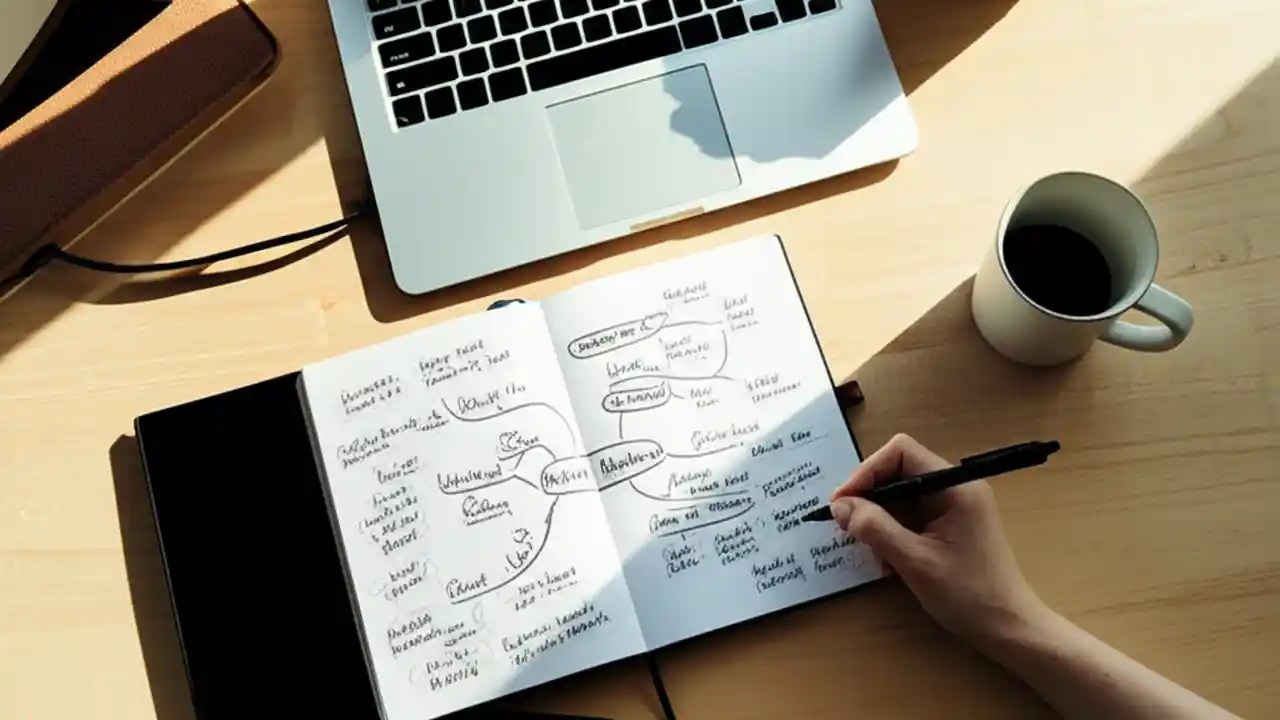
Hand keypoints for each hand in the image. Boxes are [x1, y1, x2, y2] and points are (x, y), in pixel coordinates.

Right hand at [830, 434, 1047, 641]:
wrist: (1008, 627)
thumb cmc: (968, 594)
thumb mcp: (915, 561)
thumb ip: (875, 528)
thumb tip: (839, 506)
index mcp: (955, 486)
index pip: (901, 452)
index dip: (866, 471)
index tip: (842, 503)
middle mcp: (955, 487)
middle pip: (898, 470)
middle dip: (869, 496)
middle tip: (847, 526)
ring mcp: (953, 505)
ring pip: (901, 494)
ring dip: (879, 518)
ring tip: (872, 550)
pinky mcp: (949, 523)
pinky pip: (910, 513)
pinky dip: (892, 531)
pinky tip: (889, 559)